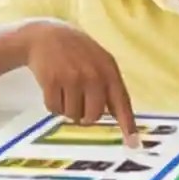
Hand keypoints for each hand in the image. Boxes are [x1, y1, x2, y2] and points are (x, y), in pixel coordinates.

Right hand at [17, 21, 138, 146]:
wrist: (45, 36)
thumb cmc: (76, 53)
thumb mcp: (99, 62)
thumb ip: (109, 87)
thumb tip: (118, 116)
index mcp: (109, 70)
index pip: (122, 102)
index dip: (128, 124)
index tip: (133, 143)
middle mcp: (93, 75)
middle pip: (94, 116)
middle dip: (85, 116)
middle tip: (79, 101)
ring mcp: (72, 78)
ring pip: (72, 115)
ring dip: (67, 109)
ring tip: (65, 88)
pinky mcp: (51, 81)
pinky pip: (54, 110)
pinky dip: (53, 105)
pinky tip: (53, 87)